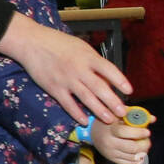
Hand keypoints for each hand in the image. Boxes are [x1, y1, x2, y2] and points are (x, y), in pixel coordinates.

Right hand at [0, 13, 130, 124]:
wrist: (34, 43)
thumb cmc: (59, 43)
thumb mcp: (81, 47)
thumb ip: (94, 62)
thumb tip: (108, 78)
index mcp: (88, 57)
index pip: (109, 69)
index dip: (120, 81)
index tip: (129, 91)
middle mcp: (79, 69)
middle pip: (100, 88)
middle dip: (113, 102)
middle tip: (122, 113)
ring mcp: (66, 80)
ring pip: (86, 98)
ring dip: (99, 110)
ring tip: (109, 119)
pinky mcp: (54, 88)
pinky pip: (68, 104)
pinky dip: (77, 114)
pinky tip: (85, 121)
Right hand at [92, 119, 150, 163]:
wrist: (94, 132)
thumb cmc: (110, 121)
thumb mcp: (120, 114)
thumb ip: (136, 115)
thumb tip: (153, 119)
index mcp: (111, 129)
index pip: (125, 132)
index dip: (139, 133)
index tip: (147, 132)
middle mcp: (109, 142)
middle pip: (132, 148)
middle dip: (144, 145)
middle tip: (147, 140)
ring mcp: (111, 153)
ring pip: (132, 157)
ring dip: (143, 153)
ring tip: (144, 147)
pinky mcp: (112, 159)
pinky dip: (138, 162)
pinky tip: (140, 156)